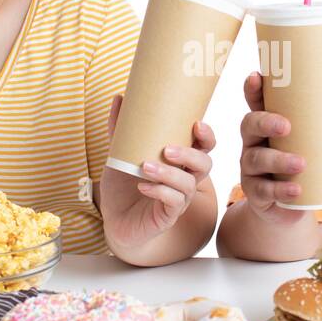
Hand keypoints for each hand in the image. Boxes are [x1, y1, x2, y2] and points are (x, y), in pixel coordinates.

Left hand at [98, 94, 215, 250]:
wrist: (114, 221)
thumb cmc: (123, 186)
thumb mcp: (119, 155)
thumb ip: (120, 129)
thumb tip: (120, 98)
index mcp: (180, 162)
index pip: (204, 146)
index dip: (207, 135)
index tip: (196, 124)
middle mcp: (185, 179)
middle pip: (205, 164)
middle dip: (190, 154)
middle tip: (167, 149)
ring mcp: (179, 199)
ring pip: (189, 184)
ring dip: (169, 173)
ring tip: (145, 166)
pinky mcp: (168, 216)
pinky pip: (174, 203)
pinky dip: (159, 191)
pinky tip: (142, 186)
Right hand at [237, 71, 321, 224]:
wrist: (290, 207)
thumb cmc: (302, 165)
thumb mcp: (317, 144)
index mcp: (266, 126)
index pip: (255, 103)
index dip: (252, 90)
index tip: (256, 76)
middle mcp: (253, 143)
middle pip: (249, 126)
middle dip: (265, 123)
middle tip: (286, 125)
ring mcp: (250, 169)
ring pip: (256, 159)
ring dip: (278, 160)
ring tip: (301, 163)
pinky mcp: (255, 194)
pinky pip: (264, 190)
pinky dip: (280, 190)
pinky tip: (296, 190)